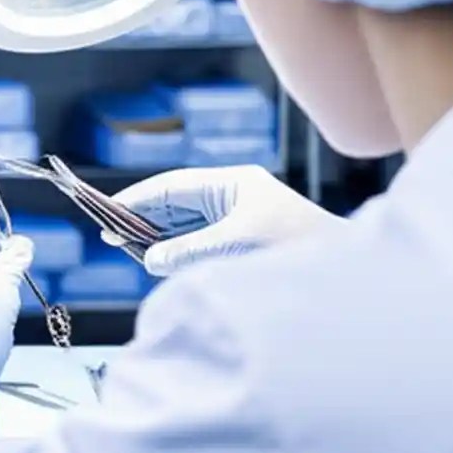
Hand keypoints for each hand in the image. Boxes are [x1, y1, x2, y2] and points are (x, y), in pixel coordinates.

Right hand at [110, 165, 342, 276]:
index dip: (136, 199)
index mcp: (231, 183)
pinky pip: (200, 240)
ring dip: (159, 237)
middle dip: (143, 218)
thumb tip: (149, 259)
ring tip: (128, 250)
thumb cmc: (296, 246)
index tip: (107, 212)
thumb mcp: (235, 245)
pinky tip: (161, 261)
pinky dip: (179, 249)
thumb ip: (188, 251)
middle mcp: (232, 195)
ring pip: (186, 223)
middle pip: (175, 202)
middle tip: (108, 235)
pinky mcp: (245, 240)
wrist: (345, 269)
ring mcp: (239, 217)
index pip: (171, 186)